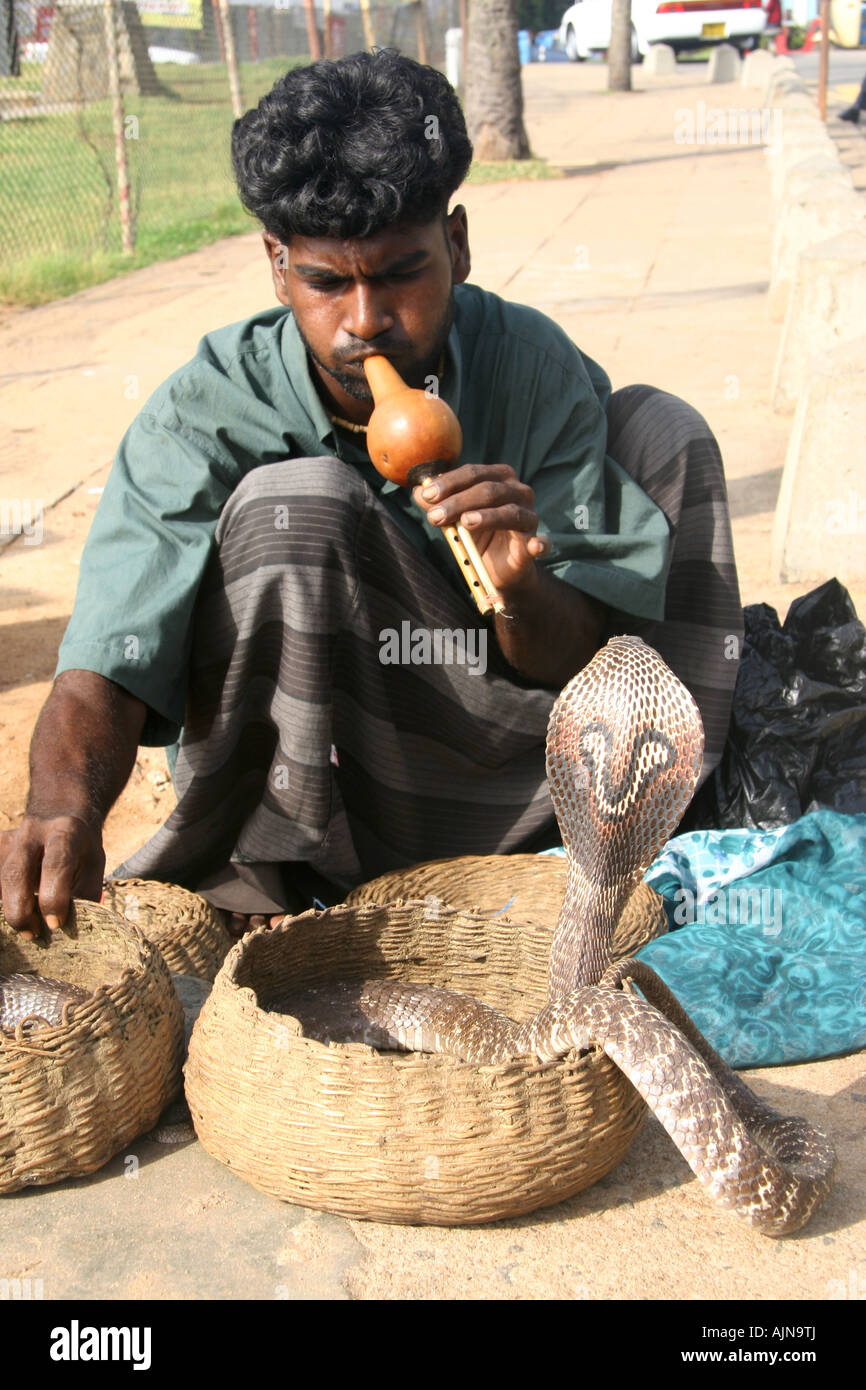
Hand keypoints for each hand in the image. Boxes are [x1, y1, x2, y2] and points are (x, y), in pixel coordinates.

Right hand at [0, 814, 105, 940]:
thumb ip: (84, 894)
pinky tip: (11, 914)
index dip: (54, 898)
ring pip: (0, 875)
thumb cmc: (81, 845)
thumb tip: (70, 929)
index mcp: (65, 833)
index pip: (55, 865)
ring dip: (7, 907)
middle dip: (20, 910)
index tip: (55, 924)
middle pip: (15, 873)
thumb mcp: (94, 864)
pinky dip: (2, 896)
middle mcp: (32, 833)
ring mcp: (9, 840)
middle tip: (33, 934)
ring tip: (24, 929)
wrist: (60, 810)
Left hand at [412, 464, 549, 594]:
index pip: (474, 473)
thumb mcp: (453, 518)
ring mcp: (529, 517)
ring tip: (465, 523)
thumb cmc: (476, 534)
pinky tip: (535, 546)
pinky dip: (540, 544)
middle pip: (489, 491)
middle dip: (459, 501)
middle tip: (435, 516)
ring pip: (510, 512)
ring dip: (487, 517)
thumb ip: (438, 504)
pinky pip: (539, 543)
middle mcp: (518, 492)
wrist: (496, 568)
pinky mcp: (533, 544)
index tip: (427, 494)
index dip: (450, 482)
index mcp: (499, 478)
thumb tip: (418, 491)